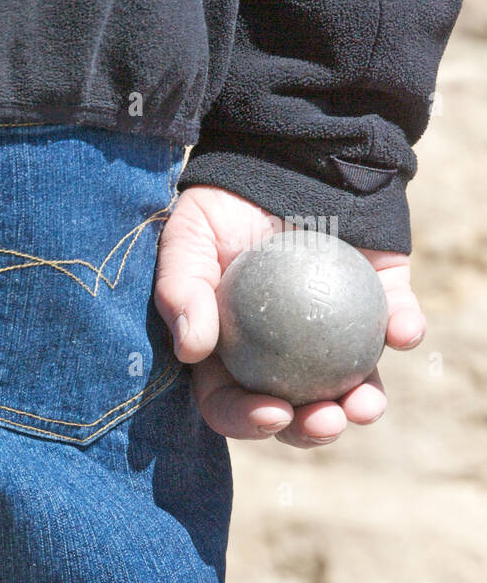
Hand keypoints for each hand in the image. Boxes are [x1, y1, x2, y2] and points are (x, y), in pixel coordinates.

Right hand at [153, 185, 425, 447]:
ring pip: (350, 383)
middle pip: (293, 409)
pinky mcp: (380, 299)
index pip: (229, 400)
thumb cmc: (222, 201)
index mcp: (227, 351)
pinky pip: (395, 320)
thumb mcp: (186, 239)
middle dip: (309, 430)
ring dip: (361, 403)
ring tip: (364, 405)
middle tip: (324, 421)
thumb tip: (192, 351)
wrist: (281, 153)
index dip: (246, 419)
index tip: (270, 412)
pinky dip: (402, 330)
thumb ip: (181, 290)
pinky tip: (402, 334)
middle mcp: (280, 352)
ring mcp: (331, 329)